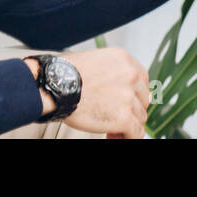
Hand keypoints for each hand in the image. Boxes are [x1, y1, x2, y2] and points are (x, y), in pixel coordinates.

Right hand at [27, 48, 148, 138]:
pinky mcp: (124, 117)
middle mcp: (130, 75)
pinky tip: (113, 136)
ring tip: (111, 128)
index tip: (125, 103)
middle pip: (143, 100)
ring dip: (127, 125)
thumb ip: (113, 74)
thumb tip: (122, 92)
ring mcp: (128, 96)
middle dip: (131, 110)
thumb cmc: (65, 75)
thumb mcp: (95, 62)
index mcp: (123, 59)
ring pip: (140, 117)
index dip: (134, 95)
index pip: (142, 80)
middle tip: (115, 117)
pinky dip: (127, 137)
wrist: (54, 85)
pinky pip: (136, 133)